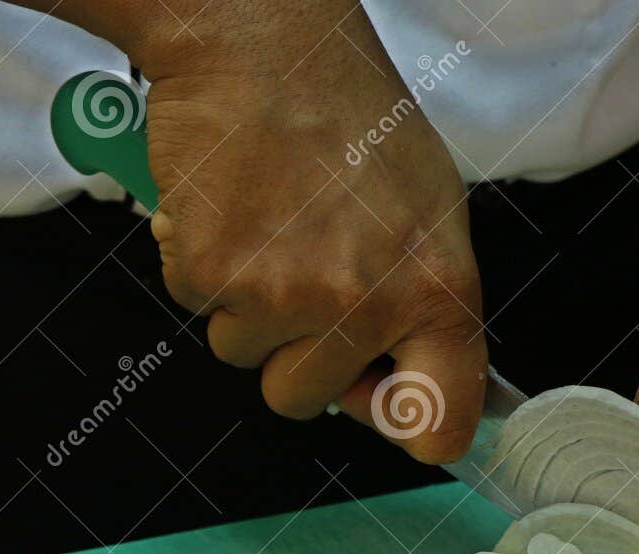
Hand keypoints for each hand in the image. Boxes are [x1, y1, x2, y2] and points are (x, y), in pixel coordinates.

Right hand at [126, 1, 487, 462]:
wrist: (264, 41)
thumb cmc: (347, 117)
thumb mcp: (427, 212)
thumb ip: (423, 307)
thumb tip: (409, 397)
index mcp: (439, 289)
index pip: (441, 426)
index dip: (407, 427)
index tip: (385, 403)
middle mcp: (366, 302)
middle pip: (305, 399)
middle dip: (293, 349)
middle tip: (301, 265)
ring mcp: (283, 294)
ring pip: (244, 355)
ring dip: (245, 304)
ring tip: (268, 221)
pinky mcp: (210, 274)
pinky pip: (197, 310)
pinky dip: (201, 265)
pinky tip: (229, 208)